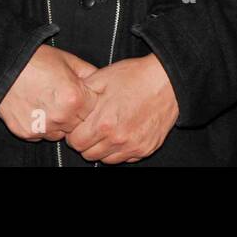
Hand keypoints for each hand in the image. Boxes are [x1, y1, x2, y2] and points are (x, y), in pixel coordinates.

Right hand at [0, 44, 98, 140]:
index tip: (82, 94)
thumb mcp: (68, 61)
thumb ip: (90, 74)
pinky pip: (42, 135)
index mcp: (75, 98)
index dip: (89, 101)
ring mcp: (43, 127)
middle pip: (80, 125)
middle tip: (64, 98)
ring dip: (60, 123)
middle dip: (76, 114)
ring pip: (61, 133)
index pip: (95, 110)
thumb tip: (103, 83)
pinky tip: (36, 108)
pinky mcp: (27, 133)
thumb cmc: (36, 60)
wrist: (3, 66)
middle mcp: (61, 117)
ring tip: (49, 101)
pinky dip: (42, 125)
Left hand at [64, 54, 178, 163]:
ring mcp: (133, 146)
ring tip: (108, 129)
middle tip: (94, 126)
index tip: (80, 125)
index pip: (75, 143)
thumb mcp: (102, 77)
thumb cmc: (135, 76)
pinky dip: (120, 149)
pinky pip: (125, 158)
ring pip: (106, 159)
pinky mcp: (145, 148)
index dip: (74, 133)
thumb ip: (82, 94)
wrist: (167, 81)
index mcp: (103, 122)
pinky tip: (123, 132)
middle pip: (88, 154)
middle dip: (87, 142)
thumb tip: (69, 104)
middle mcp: (118, 138)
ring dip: (103, 148)